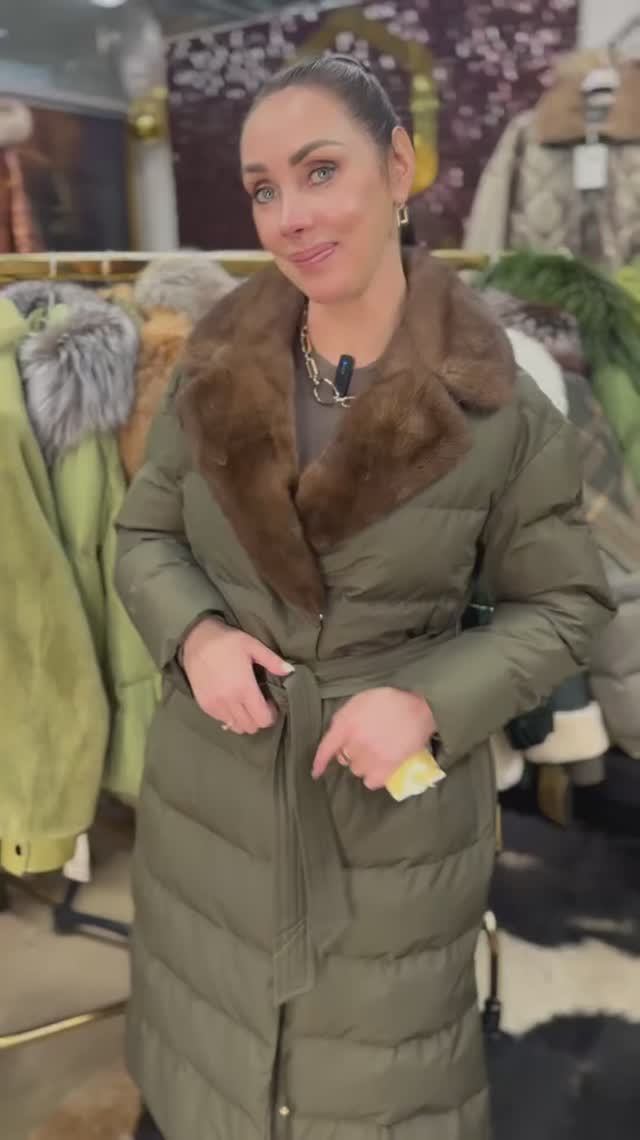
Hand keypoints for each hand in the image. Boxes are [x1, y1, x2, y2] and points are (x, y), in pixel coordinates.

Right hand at [182, 617, 292, 733]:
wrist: (196, 640)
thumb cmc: (227, 641)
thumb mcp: (253, 645)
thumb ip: (272, 661)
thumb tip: (290, 671)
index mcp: (244, 688)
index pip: (263, 719)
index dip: (271, 715)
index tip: (271, 704)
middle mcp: (229, 701)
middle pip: (250, 727)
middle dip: (259, 719)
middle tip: (259, 704)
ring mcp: (215, 705)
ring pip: (236, 727)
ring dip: (244, 720)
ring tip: (245, 705)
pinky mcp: (204, 705)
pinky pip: (222, 721)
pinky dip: (230, 717)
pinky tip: (232, 703)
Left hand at [312, 687, 435, 790]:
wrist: (419, 709)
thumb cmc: (388, 701)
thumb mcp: (359, 701)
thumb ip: (343, 717)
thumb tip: (335, 736)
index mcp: (348, 724)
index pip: (327, 747)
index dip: (319, 761)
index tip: (316, 772)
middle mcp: (356, 743)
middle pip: (344, 759)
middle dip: (351, 752)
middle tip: (366, 742)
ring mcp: (372, 757)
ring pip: (357, 771)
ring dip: (363, 764)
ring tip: (376, 752)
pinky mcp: (387, 769)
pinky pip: (371, 782)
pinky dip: (374, 776)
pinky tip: (381, 766)